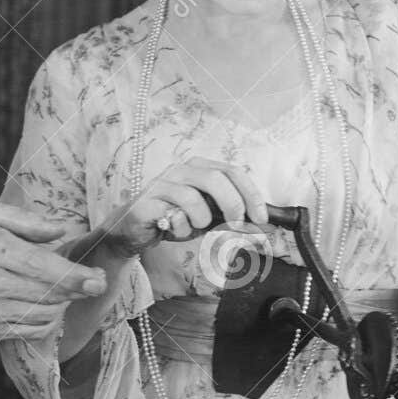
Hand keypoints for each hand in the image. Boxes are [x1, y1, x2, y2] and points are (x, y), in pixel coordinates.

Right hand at [0, 196, 108, 339]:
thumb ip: (23, 220)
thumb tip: (61, 231)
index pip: (44, 268)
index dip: (77, 277)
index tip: (98, 279)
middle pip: (48, 295)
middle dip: (77, 291)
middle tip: (92, 283)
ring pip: (40, 317)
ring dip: (60, 306)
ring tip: (62, 291)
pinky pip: (24, 332)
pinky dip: (43, 323)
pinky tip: (45, 308)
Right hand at [98, 157, 268, 256]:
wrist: (133, 230)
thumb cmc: (173, 219)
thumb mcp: (208, 217)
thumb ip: (231, 216)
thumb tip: (264, 224)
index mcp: (198, 168)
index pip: (232, 171)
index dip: (251, 194)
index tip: (262, 218)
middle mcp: (180, 170)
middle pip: (216, 178)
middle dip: (233, 204)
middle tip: (237, 225)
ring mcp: (161, 184)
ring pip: (193, 197)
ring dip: (201, 219)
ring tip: (194, 227)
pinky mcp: (146, 202)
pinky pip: (172, 214)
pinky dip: (180, 227)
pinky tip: (172, 229)